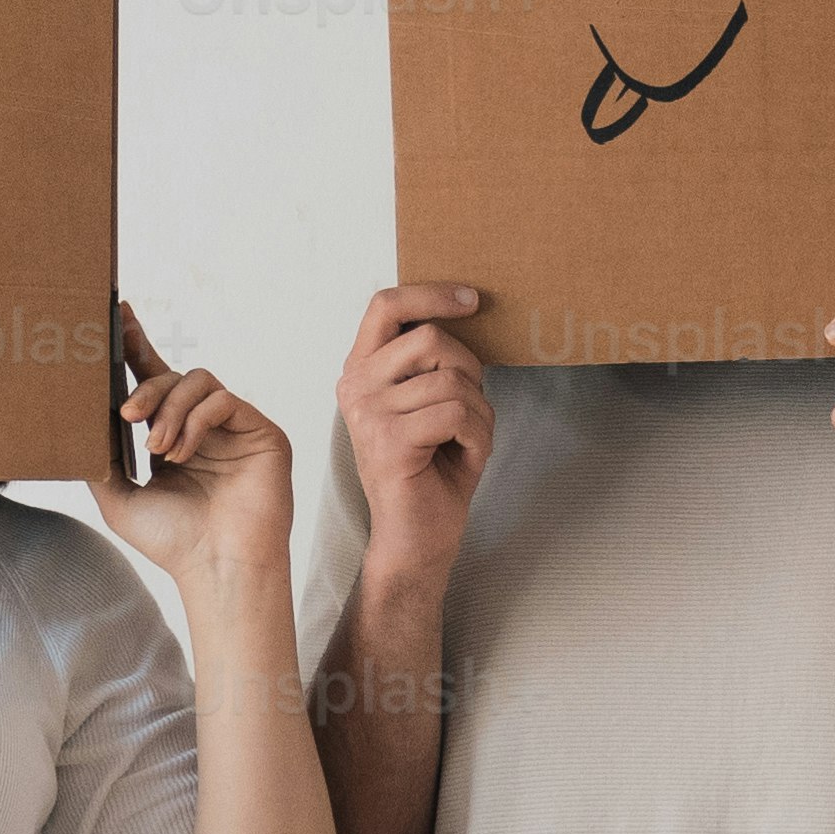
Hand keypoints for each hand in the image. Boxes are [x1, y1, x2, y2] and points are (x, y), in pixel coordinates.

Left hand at [93, 303, 292, 592]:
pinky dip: (197, 420)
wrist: (217, 569)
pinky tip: (183, 452)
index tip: (117, 316)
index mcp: (172, 437)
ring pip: (199, 381)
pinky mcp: (262, 431)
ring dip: (171, 410)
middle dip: (146, 389)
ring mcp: (235, 428)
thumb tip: (75, 421)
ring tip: (159, 449)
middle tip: (126, 416)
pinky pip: (224, 399)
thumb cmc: (173, 542)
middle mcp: (204, 427)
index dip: (135, 347)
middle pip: (173, 376)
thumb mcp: (119, 497)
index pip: (154, 381)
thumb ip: (101, 457)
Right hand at [337, 282, 495, 589]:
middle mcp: (355, 386)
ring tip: (465, 443)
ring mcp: (367, 413)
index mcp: (361, 371)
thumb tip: (463, 308)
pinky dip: (478, 436)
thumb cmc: (430, 471)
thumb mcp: (430, 402)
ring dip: (479, 414)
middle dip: (470, 373)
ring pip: (452, 380)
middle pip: (432, 340)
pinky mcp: (389, 440)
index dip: (431, 294)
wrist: (416, 539)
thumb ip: (433, 361)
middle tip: (469, 413)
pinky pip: (457, 413)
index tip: (472, 300)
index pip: (386, 306)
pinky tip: (465, 457)